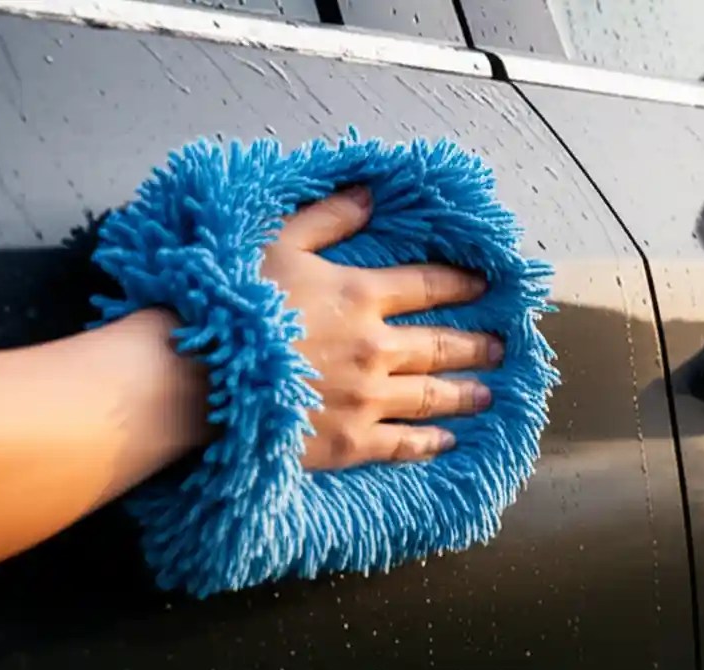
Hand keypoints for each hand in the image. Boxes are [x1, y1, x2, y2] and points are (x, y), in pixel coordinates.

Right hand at [262, 186, 500, 469]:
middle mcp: (376, 348)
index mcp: (361, 295)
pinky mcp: (350, 442)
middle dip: (476, 345)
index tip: (486, 287)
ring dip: (465, 393)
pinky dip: (430, 441)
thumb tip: (372, 193)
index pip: (428, 286)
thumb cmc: (234, 304)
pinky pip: (402, 443)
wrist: (202, 376)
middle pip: (441, 345)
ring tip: (487, 393)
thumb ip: (329, 217)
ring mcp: (367, 399)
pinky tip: (449, 440)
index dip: (462, 284)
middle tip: (501, 348)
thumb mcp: (278, 243)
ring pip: (431, 395)